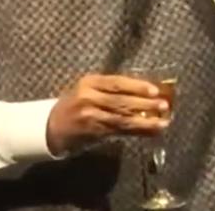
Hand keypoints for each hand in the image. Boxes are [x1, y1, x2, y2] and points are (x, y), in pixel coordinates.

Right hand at [46, 74, 169, 154]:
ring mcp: (90, 116)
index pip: (117, 82)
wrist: (50, 127)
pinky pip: (119, 131)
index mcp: (89, 83)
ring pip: (122, 118)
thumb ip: (112, 90)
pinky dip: (137, 131)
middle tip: (164, 105)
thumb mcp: (89, 90)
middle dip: (145, 104)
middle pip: (121, 100)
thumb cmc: (75, 105)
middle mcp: (88, 98)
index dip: (137, 86)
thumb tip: (146, 92)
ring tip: (163, 122)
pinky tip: (151, 132)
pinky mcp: (93, 132)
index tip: (155, 90)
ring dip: (145, 121)